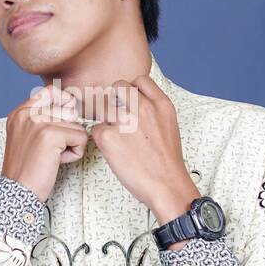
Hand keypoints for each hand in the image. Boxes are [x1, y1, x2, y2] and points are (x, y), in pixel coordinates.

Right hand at [1, 85, 88, 202]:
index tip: (62, 124)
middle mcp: (26, 113)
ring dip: (71, 144)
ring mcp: (37, 122)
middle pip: (68, 109)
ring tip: (53, 157)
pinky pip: (80, 138)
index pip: (51, 91)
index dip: (64, 105)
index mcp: (20, 112)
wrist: (17, 192)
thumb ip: (42, 119)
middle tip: (52, 149)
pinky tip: (57, 162)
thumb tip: (71, 104)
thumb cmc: (26, 168)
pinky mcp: (50, 135)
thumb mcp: (27, 136)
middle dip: (68, 131)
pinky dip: (74, 153)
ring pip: (77, 125)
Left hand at [89, 74, 199, 223]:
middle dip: (115, 100)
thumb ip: (153, 109)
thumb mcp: (169, 125)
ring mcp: (125, 121)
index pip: (139, 80)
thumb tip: (134, 102)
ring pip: (103, 105)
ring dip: (105, 118)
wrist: (167, 185)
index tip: (129, 103)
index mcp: (161, 104)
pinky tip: (113, 150)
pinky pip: (95, 128)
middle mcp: (143, 108)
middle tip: (117, 118)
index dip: (131, 90)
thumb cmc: (167, 161)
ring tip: (115, 135)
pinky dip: (100, 138)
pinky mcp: (108, 137)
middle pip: (118, 87)